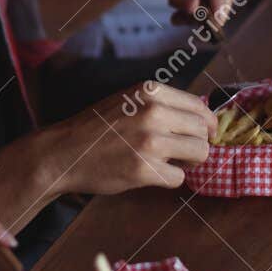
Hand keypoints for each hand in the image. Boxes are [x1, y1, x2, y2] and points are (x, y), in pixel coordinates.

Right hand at [54, 81, 215, 194]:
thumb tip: (201, 117)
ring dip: (189, 162)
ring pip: (200, 153)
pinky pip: (179, 178)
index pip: (199, 107)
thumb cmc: (97, 128)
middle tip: (183, 153)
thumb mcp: (128, 100)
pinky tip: (151, 174)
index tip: (206, 134)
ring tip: (170, 162)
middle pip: (203, 131)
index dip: (207, 124)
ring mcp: (150, 141)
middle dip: (198, 144)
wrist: (64, 152)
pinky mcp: (145, 169)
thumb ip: (161, 104)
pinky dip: (169, 179)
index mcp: (150, 91)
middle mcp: (153, 112)